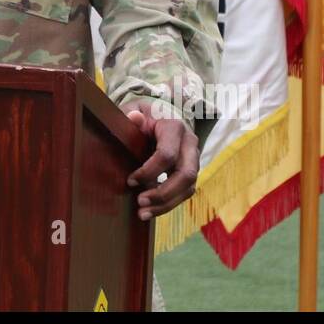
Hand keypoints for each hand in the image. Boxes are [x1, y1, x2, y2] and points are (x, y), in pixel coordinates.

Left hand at [123, 103, 199, 220]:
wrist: (158, 115)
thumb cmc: (142, 113)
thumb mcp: (134, 109)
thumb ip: (131, 115)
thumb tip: (134, 117)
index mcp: (175, 126)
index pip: (167, 154)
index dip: (149, 171)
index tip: (130, 181)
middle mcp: (190, 142)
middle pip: (186, 174)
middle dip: (163, 193)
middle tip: (140, 202)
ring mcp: (193, 158)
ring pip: (188, 187)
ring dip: (166, 204)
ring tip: (143, 213)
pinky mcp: (190, 170)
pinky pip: (185, 192)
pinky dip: (169, 203)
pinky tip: (151, 210)